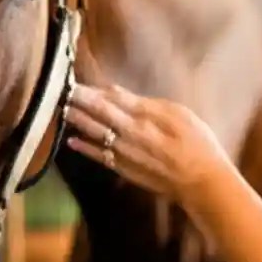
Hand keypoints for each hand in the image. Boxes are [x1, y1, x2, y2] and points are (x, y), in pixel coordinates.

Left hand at [64, 83, 234, 209]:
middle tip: (60, 90)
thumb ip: (147, 103)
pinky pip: (99, 156)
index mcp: (144, 116)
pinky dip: (84, 147)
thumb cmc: (197, 143)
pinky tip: (71, 140)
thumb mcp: (179, 114)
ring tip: (62, 108)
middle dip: (78, 101)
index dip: (92, 89)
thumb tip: (121, 94)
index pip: (111, 98)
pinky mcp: (124, 169)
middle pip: (98, 113)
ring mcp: (124, 153)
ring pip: (94, 133)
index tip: (75, 80)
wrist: (201, 182)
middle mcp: (129, 133)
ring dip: (76, 120)